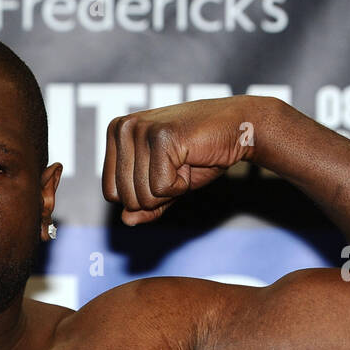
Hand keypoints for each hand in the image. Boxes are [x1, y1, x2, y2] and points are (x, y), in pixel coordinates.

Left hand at [102, 96, 260, 224]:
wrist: (239, 130)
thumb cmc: (201, 154)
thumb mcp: (167, 185)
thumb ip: (145, 205)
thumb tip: (126, 221)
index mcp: (116, 133)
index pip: (111, 193)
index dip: (143, 196)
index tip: (164, 171)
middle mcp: (123, 127)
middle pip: (126, 198)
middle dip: (158, 195)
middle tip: (178, 166)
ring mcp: (140, 129)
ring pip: (142, 195)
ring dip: (171, 189)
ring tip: (185, 161)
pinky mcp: (161, 137)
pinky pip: (161, 188)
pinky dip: (181, 185)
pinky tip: (191, 159)